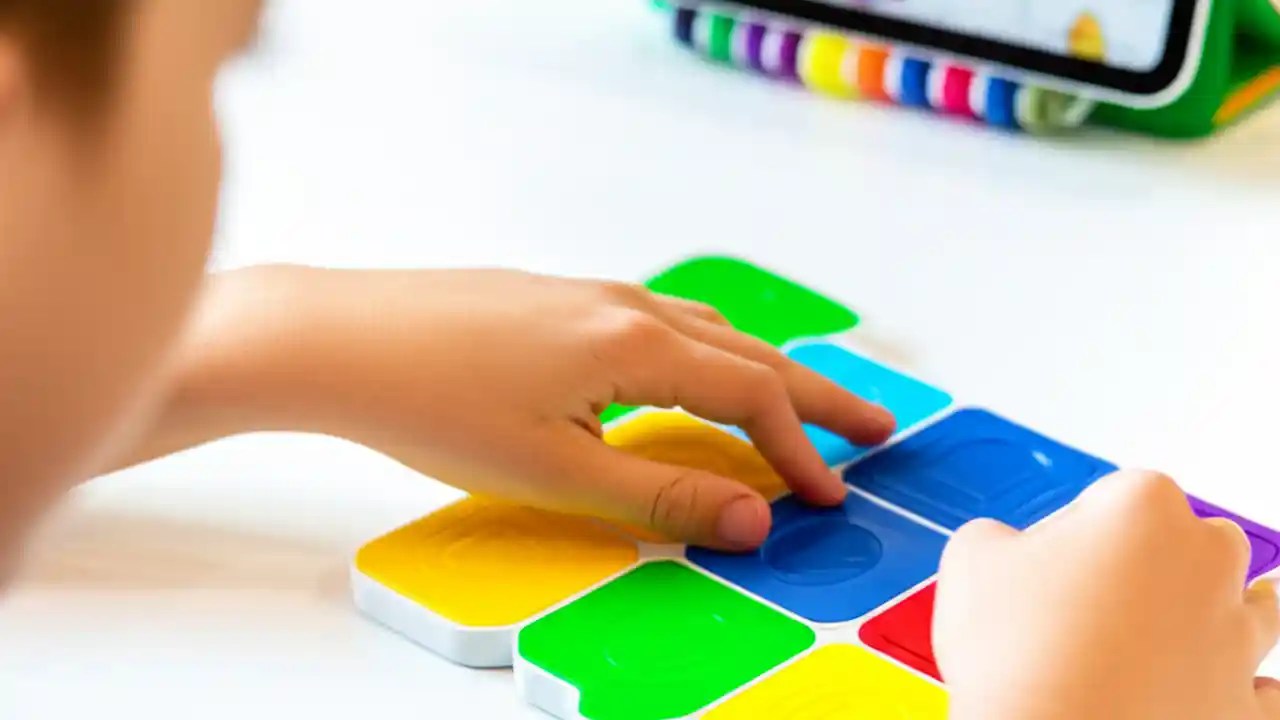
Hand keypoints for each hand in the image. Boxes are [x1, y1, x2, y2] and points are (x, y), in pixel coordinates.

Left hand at [152, 266, 893, 549]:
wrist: (337, 338)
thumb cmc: (432, 402)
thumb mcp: (555, 471)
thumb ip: (662, 493)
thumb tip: (752, 518)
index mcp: (634, 343)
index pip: (752, 395)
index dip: (803, 448)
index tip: (835, 493)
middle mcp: (625, 304)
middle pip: (749, 350)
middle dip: (815, 394)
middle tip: (872, 427)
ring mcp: (590, 294)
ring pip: (708, 332)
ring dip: (764, 370)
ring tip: (800, 404)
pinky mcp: (558, 299)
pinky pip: (663, 324)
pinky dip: (709, 355)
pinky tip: (695, 377)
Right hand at [935, 470, 1279, 719]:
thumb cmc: (1015, 657)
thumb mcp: (971, 557)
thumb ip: (1004, 536)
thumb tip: (1013, 552)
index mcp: (1143, 507)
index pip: (1117, 493)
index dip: (1080, 525)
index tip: (1053, 559)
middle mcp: (1206, 561)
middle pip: (1196, 538)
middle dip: (1156, 560)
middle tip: (1097, 596)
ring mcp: (1236, 635)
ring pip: (1254, 605)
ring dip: (1215, 611)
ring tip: (1169, 634)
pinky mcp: (1245, 704)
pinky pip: (1265, 690)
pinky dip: (1240, 685)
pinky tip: (1211, 684)